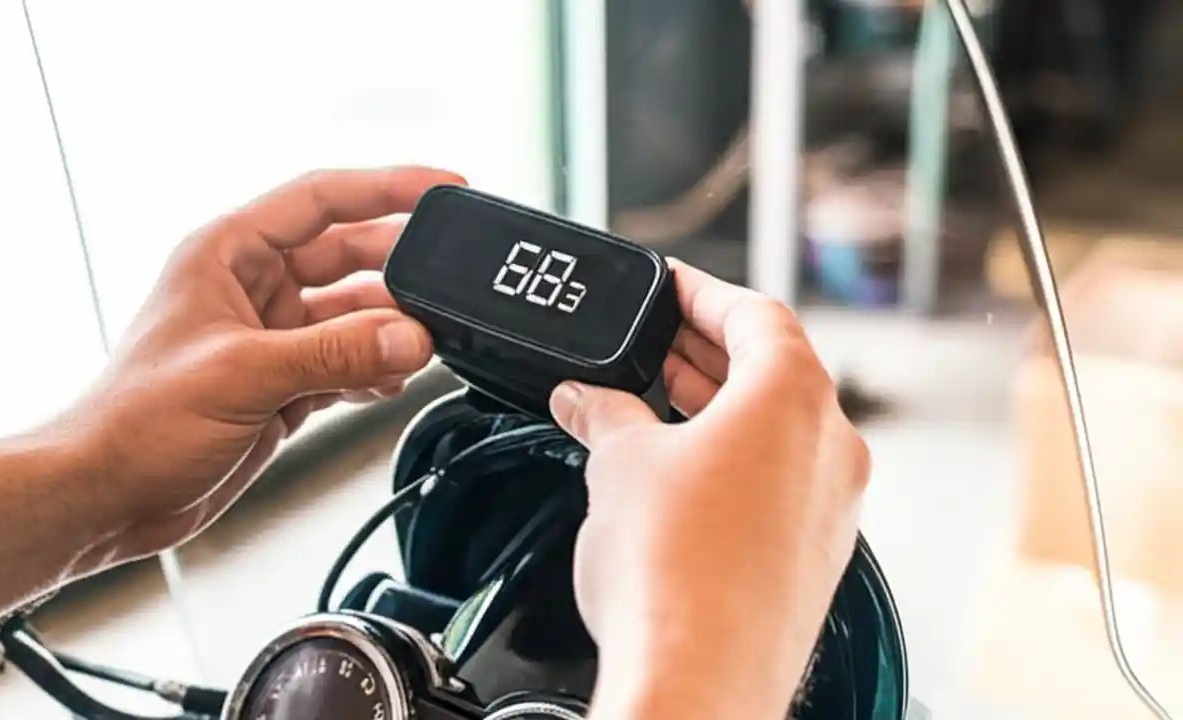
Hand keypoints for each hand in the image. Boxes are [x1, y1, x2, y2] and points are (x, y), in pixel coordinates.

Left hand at [59, 166, 463, 562]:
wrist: (108, 497)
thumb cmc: (137, 422)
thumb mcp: (243, 374)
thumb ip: (335, 353)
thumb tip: (409, 336)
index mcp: (229, 254)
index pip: (321, 200)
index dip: (385, 187)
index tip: (443, 190)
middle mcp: (252, 288)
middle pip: (347, 255)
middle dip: (399, 268)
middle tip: (449, 282)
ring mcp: (269, 338)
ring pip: (352, 315)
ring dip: (390, 329)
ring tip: (427, 344)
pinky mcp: (281, 385)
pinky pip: (346, 362)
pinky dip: (374, 371)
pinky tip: (394, 381)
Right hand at [552, 261, 869, 719]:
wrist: (698, 682)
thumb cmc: (675, 576)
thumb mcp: (620, 464)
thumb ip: (604, 413)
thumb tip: (586, 399)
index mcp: (794, 401)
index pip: (757, 314)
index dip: (704, 292)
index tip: (671, 286)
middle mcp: (830, 448)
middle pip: (771, 370)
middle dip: (704, 352)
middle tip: (653, 341)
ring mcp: (830, 507)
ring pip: (775, 430)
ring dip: (714, 408)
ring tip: (651, 402)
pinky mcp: (813, 556)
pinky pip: (776, 482)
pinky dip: (730, 460)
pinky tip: (674, 472)